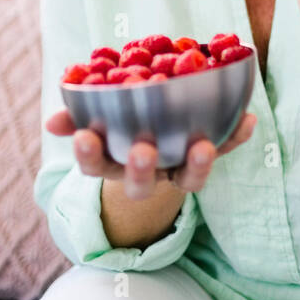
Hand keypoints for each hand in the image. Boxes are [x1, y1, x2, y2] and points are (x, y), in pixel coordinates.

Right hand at [44, 109, 257, 199]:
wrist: (160, 139)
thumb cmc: (121, 123)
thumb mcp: (96, 120)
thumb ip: (76, 118)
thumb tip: (51, 122)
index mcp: (114, 162)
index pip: (97, 165)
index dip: (90, 155)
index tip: (85, 137)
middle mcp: (149, 173)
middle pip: (142, 182)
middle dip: (141, 168)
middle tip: (143, 149)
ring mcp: (180, 169)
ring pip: (188, 178)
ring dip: (196, 164)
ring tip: (203, 145)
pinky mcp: (209, 158)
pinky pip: (226, 149)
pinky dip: (237, 136)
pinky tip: (248, 118)